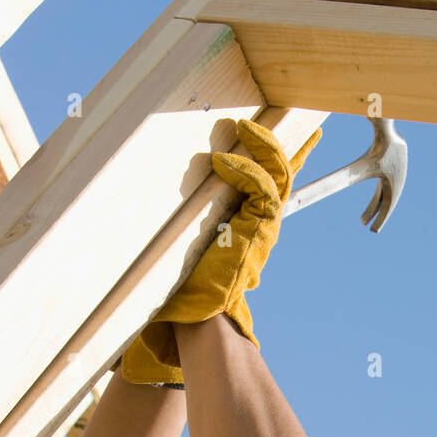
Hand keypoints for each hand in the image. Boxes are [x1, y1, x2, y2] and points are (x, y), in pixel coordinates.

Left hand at [122, 120, 321, 384]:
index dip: (275, 156)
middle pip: (280, 173)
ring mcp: (263, 228)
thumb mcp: (182, 241)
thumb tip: (156, 195)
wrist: (193, 316)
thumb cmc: (183, 286)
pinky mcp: (259, 232)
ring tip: (243, 127)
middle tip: (253, 119)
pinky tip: (222, 161)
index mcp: (246, 224)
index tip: (277, 127)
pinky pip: (262, 189)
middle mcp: (260, 225)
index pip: (267, 183)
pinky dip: (245, 171)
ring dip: (263, 147)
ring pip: (277, 175)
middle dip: (275, 142)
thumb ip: (184, 219)